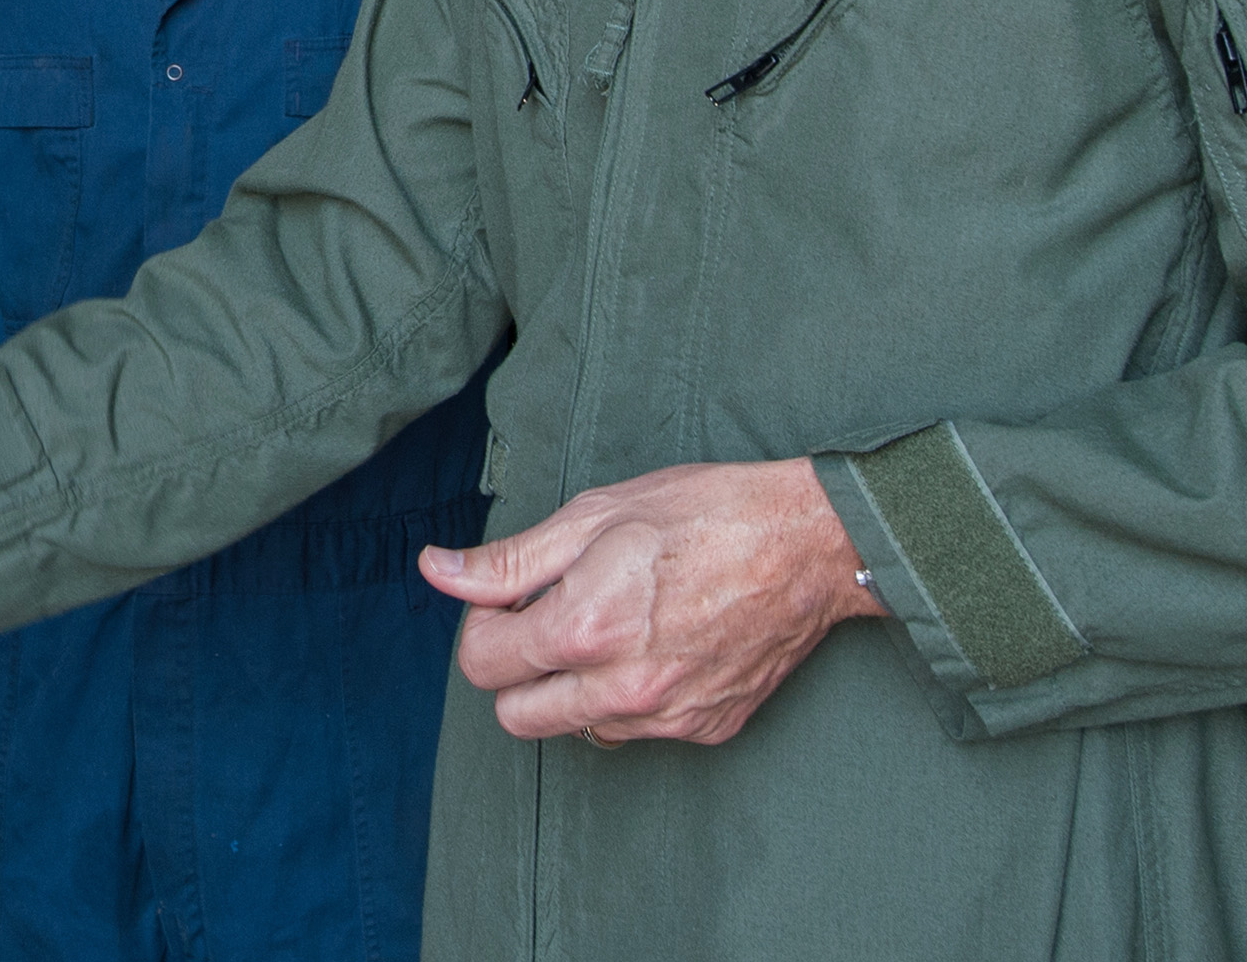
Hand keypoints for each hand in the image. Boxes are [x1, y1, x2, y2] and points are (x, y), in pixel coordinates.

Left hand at [417, 459, 883, 745]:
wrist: (809, 544)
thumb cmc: (703, 513)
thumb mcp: (595, 515)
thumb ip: (510, 559)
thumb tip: (437, 570)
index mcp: (584, 628)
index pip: (482, 663)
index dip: (486, 623)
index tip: (513, 599)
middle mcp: (620, 688)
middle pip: (514, 716)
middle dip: (517, 668)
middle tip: (552, 616)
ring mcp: (665, 717)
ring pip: (573, 729)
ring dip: (570, 688)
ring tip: (611, 625)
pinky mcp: (704, 730)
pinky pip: (633, 732)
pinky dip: (626, 699)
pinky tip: (656, 646)